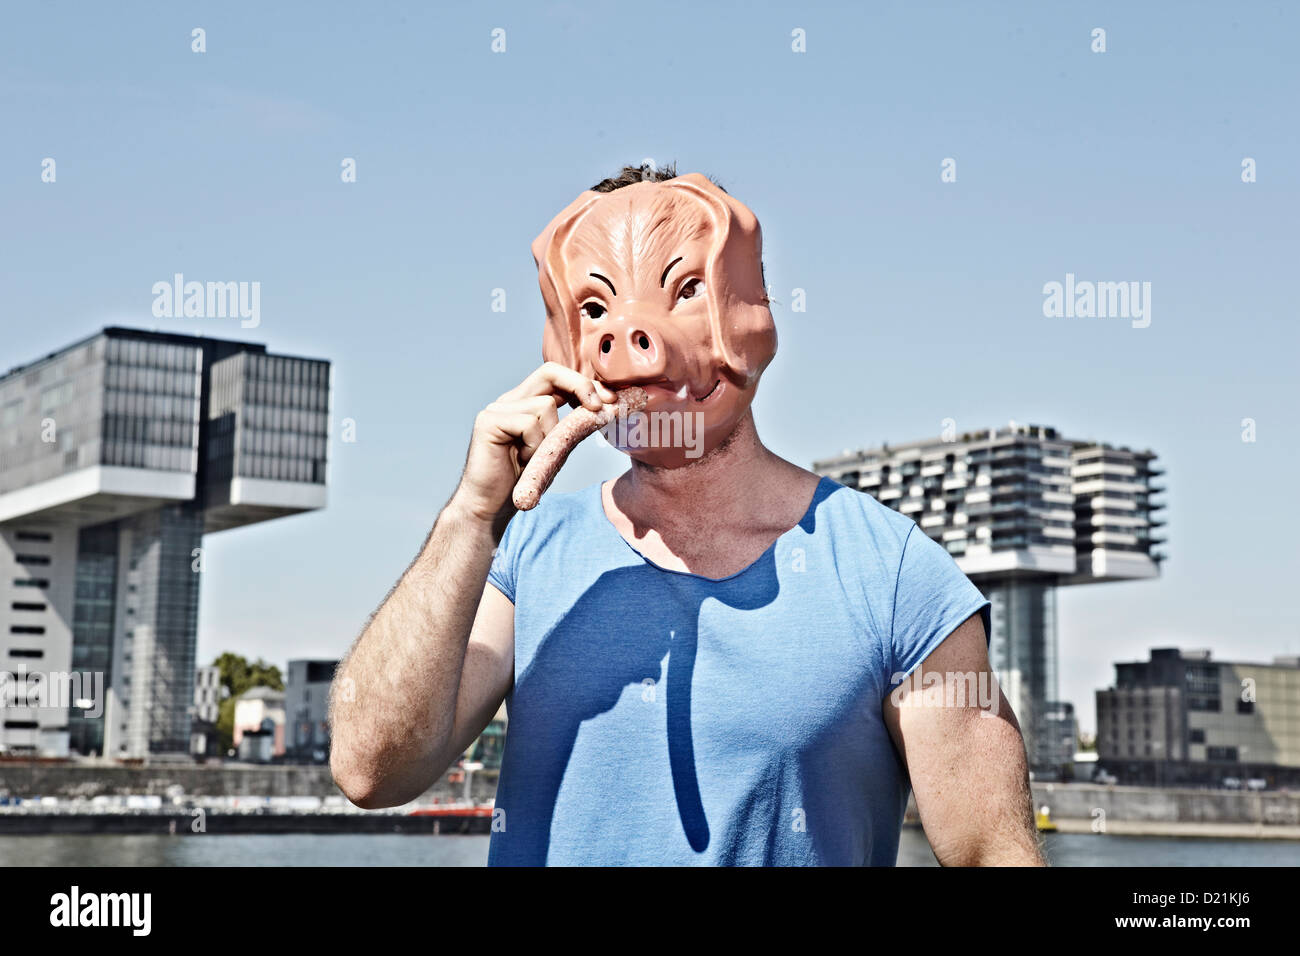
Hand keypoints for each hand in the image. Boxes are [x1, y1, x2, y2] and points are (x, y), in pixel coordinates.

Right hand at [452, 362, 616, 528]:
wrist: (491, 507)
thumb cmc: (526, 481)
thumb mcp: (558, 449)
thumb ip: (575, 427)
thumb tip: (608, 408)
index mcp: (526, 402)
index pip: (557, 377)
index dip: (585, 384)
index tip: (611, 399)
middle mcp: (510, 400)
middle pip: (550, 372)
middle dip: (580, 386)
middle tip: (599, 407)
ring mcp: (497, 409)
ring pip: (545, 406)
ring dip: (550, 437)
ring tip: (534, 458)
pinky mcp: (488, 422)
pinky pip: (529, 423)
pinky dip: (534, 446)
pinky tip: (523, 461)